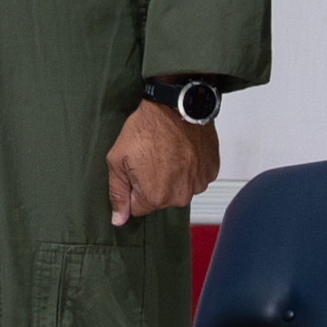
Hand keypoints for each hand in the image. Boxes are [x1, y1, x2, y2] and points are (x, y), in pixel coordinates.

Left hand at [108, 99, 222, 228]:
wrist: (175, 106)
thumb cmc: (145, 129)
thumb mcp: (116, 160)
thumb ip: (117, 193)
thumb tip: (118, 220)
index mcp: (155, 197)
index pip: (138, 208)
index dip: (132, 188)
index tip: (134, 170)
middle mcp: (180, 196)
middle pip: (159, 199)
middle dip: (152, 183)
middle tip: (150, 158)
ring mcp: (198, 184)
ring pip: (178, 188)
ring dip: (172, 175)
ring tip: (166, 152)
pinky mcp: (210, 172)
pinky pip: (195, 177)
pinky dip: (188, 167)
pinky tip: (181, 151)